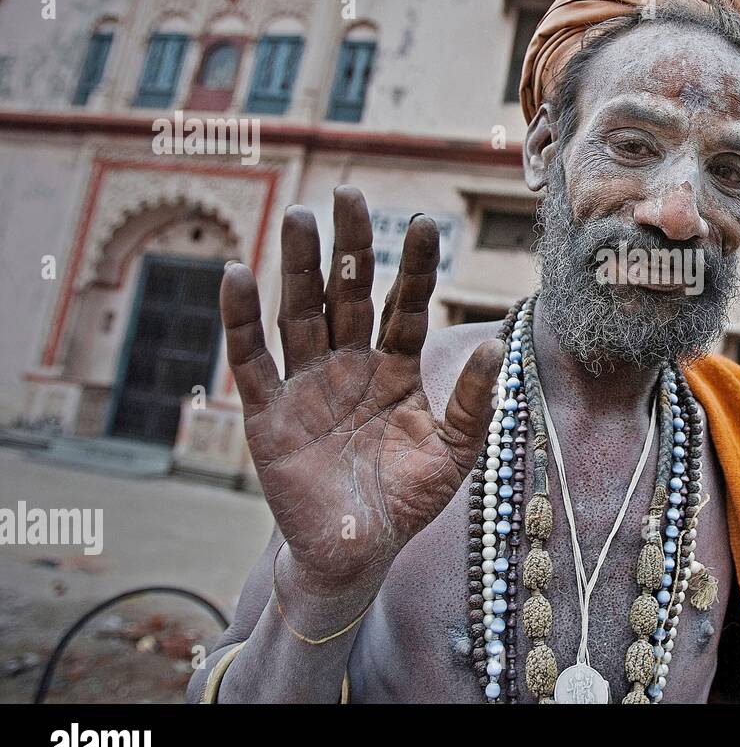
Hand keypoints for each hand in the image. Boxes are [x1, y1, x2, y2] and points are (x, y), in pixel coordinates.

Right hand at [219, 186, 502, 596]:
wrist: (358, 553)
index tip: (424, 223)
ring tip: (298, 216)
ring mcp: (308, 384)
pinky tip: (235, 274)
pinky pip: (252, 359)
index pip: (407, 306)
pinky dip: (239, 320)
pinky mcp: (268, 412)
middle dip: (349, 245)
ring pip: (301, 312)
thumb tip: (497, 345)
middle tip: (349, 193)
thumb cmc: (408, 498)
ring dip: (297, 266)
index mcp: (397, 368)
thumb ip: (475, 401)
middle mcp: (350, 365)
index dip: (414, 267)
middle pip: (348, 293)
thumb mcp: (455, 451)